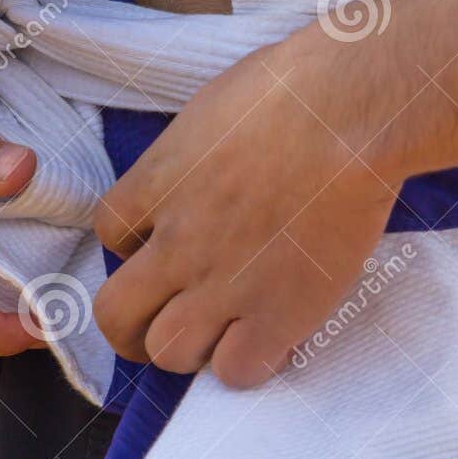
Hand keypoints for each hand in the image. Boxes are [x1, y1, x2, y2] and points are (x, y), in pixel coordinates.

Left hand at [93, 30, 397, 387]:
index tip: (162, 243)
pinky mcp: (278, 314)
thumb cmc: (292, 86)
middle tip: (162, 319)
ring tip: (219, 332)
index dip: (134, 245)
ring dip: (188, 347)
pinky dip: (245, 362)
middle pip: (116, 315)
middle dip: (133, 325)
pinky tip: (267, 337)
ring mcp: (224, 285)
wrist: (348, 111)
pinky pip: (236, 372)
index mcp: (156, 184)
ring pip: (169, 352)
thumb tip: (206, 163)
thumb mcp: (213, 106)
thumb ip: (194, 152)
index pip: (109, 234)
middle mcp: (177, 244)